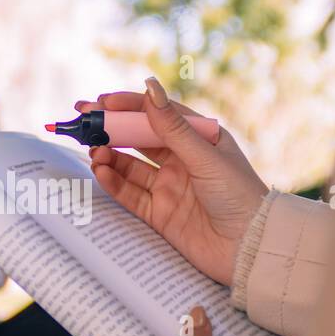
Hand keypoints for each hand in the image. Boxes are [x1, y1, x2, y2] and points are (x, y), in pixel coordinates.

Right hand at [82, 81, 266, 286]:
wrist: (250, 249)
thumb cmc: (239, 196)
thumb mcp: (205, 156)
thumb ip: (172, 126)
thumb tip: (150, 85)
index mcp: (200, 139)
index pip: (158, 114)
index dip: (130, 106)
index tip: (103, 102)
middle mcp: (183, 160)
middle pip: (139, 138)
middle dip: (111, 129)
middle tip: (84, 122)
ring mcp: (170, 187)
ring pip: (131, 166)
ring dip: (109, 156)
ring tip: (94, 151)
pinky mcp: (161, 213)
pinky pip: (130, 193)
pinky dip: (113, 182)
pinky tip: (100, 171)